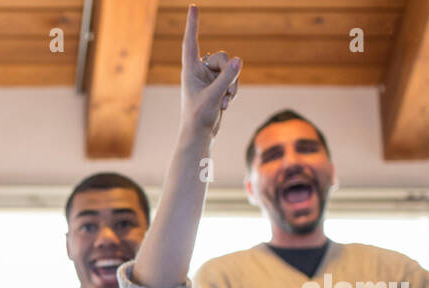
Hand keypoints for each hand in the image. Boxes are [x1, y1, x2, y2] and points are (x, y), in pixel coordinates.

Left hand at [180, 5, 241, 138]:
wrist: (200, 135)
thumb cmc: (199, 117)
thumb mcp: (214, 96)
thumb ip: (227, 78)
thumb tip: (238, 59)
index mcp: (190, 71)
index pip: (191, 42)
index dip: (192, 24)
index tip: (193, 6)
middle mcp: (199, 71)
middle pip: (221, 57)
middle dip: (229, 72)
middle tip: (226, 90)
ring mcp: (209, 78)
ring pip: (230, 69)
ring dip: (232, 85)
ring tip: (224, 102)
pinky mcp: (217, 86)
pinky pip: (233, 80)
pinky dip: (232, 91)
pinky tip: (225, 105)